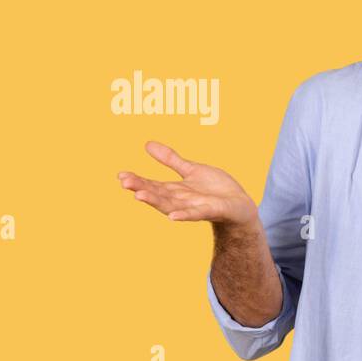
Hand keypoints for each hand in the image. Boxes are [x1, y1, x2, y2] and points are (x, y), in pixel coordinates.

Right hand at [118, 141, 257, 225]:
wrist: (240, 204)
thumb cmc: (216, 189)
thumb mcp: (191, 170)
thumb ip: (171, 160)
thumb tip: (147, 144)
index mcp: (176, 190)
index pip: (152, 184)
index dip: (137, 180)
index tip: (121, 175)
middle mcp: (181, 200)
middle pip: (158, 194)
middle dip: (141, 189)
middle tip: (125, 182)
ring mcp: (194, 207)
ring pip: (171, 205)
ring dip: (155, 201)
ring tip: (139, 197)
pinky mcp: (211, 211)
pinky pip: (195, 214)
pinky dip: (184, 215)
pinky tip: (172, 217)